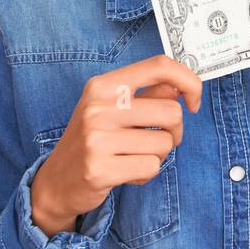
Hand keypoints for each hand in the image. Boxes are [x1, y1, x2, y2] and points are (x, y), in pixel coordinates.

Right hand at [30, 54, 202, 235]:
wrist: (55, 182)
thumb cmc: (92, 141)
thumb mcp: (111, 109)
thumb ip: (146, 95)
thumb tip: (182, 86)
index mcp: (103, 86)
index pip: (159, 66)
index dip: (189, 80)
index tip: (194, 100)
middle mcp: (98, 107)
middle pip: (171, 111)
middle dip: (175, 132)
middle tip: (157, 140)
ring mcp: (97, 138)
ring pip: (164, 144)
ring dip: (157, 156)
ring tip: (132, 158)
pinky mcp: (100, 169)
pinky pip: (151, 167)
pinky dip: (145, 174)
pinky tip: (125, 173)